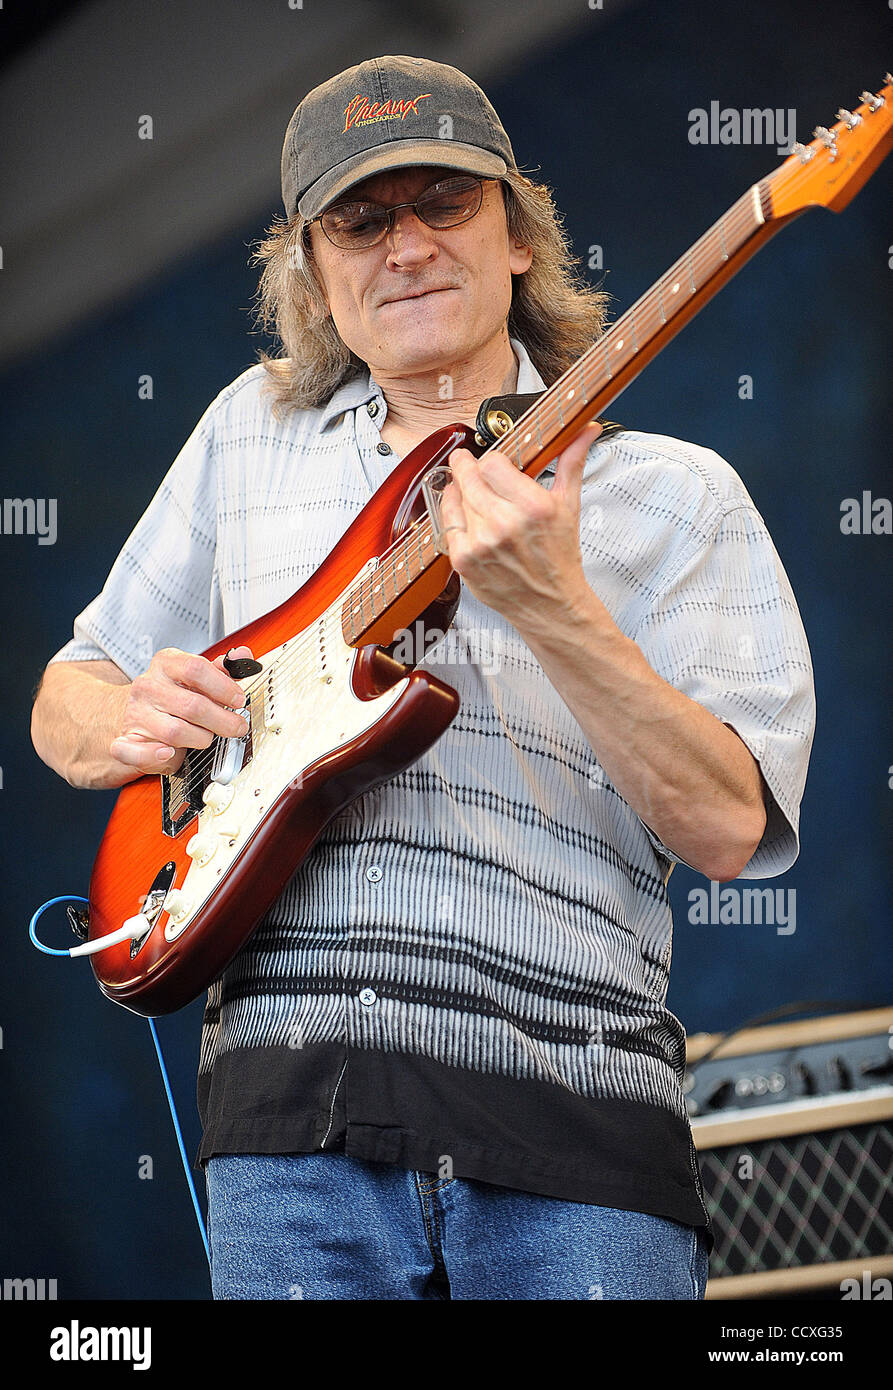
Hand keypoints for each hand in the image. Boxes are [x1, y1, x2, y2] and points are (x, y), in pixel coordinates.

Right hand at [109, 645, 253, 774]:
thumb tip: (244, 658)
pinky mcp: (127, 740)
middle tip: (236, 726)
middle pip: (192, 705)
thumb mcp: (196, 676)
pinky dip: (155, 755)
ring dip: (200, 738)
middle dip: (222, 720)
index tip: (238, 699)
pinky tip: (170, 752)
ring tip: (207, 736)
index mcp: (166, 664)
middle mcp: (148, 686)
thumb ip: (222, 669)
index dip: (223, 687)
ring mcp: (136, 713)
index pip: (195, 669)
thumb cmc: (172, 695)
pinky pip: (137, 752)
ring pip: (175, 731)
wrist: (133, 712)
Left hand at [439, 423, 602, 632]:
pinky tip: (466, 516)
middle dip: (468, 468)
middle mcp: (505, 524)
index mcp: (533, 506)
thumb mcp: (568, 506)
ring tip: (475, 496)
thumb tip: (585, 432)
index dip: (492, 460)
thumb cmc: (559, 558)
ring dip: (462, 492)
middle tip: (469, 464)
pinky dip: (452, 514)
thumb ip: (571, 462)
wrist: (550, 605)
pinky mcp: (464, 559)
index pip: (492, 461)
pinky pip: (446, 522)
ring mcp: (481, 543)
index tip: (495, 463)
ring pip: (456, 497)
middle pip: (469, 476)